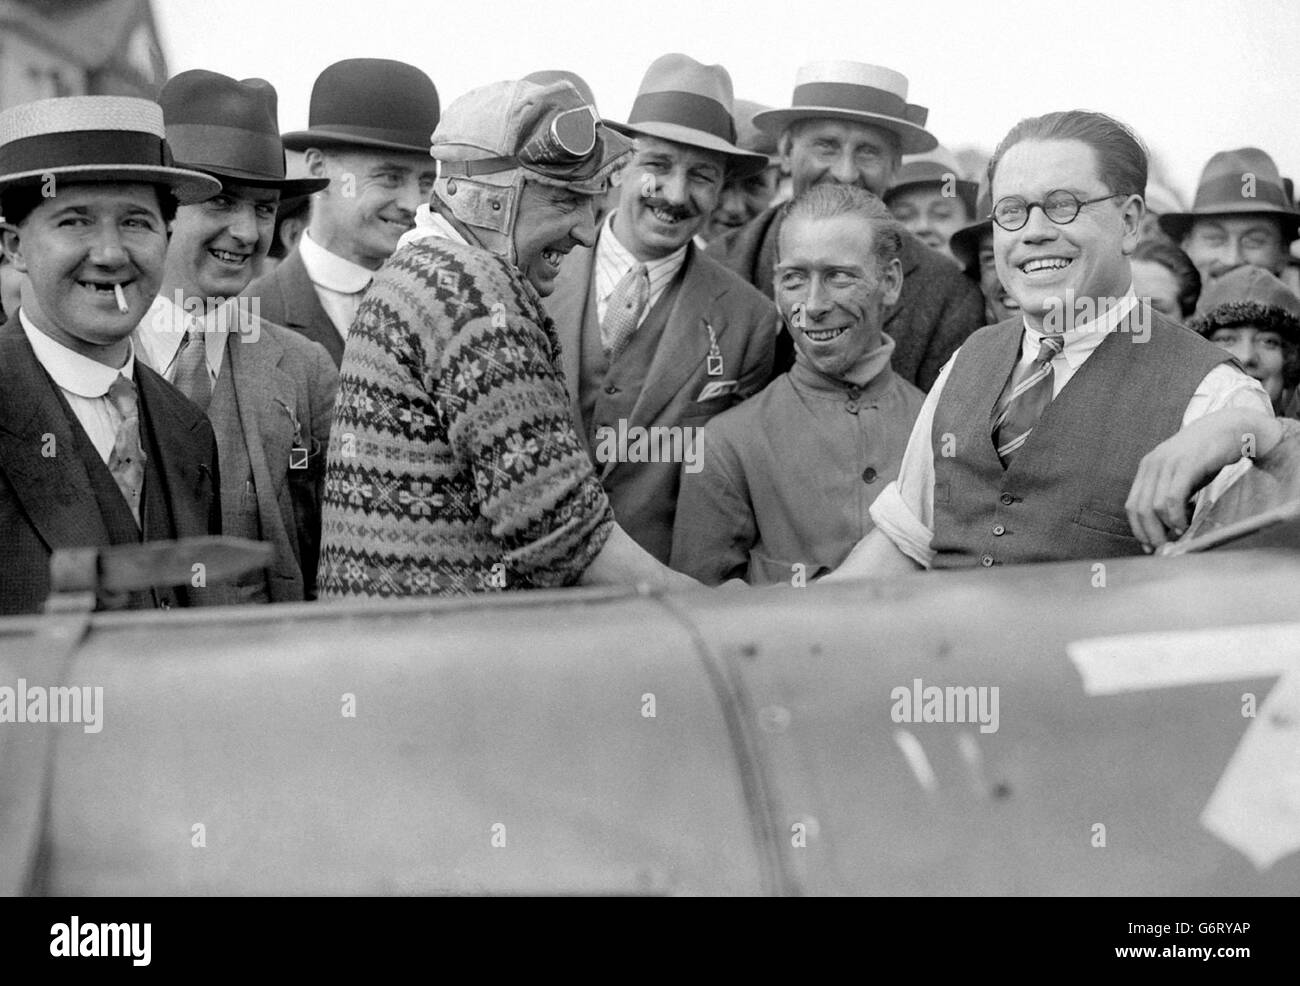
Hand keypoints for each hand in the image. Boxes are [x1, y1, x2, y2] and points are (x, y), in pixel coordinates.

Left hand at [1126, 408, 1280, 551]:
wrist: (1230, 428)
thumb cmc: (1208, 456)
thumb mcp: (1182, 475)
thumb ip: (1171, 496)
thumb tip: (1166, 527)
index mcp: (1147, 467)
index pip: (1132, 505)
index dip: (1138, 528)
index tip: (1149, 545)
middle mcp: (1152, 464)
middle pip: (1139, 509)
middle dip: (1150, 533)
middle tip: (1164, 547)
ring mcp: (1167, 463)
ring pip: (1153, 506)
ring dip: (1164, 527)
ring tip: (1179, 534)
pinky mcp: (1185, 465)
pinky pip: (1172, 498)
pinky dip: (1175, 517)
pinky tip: (1184, 524)